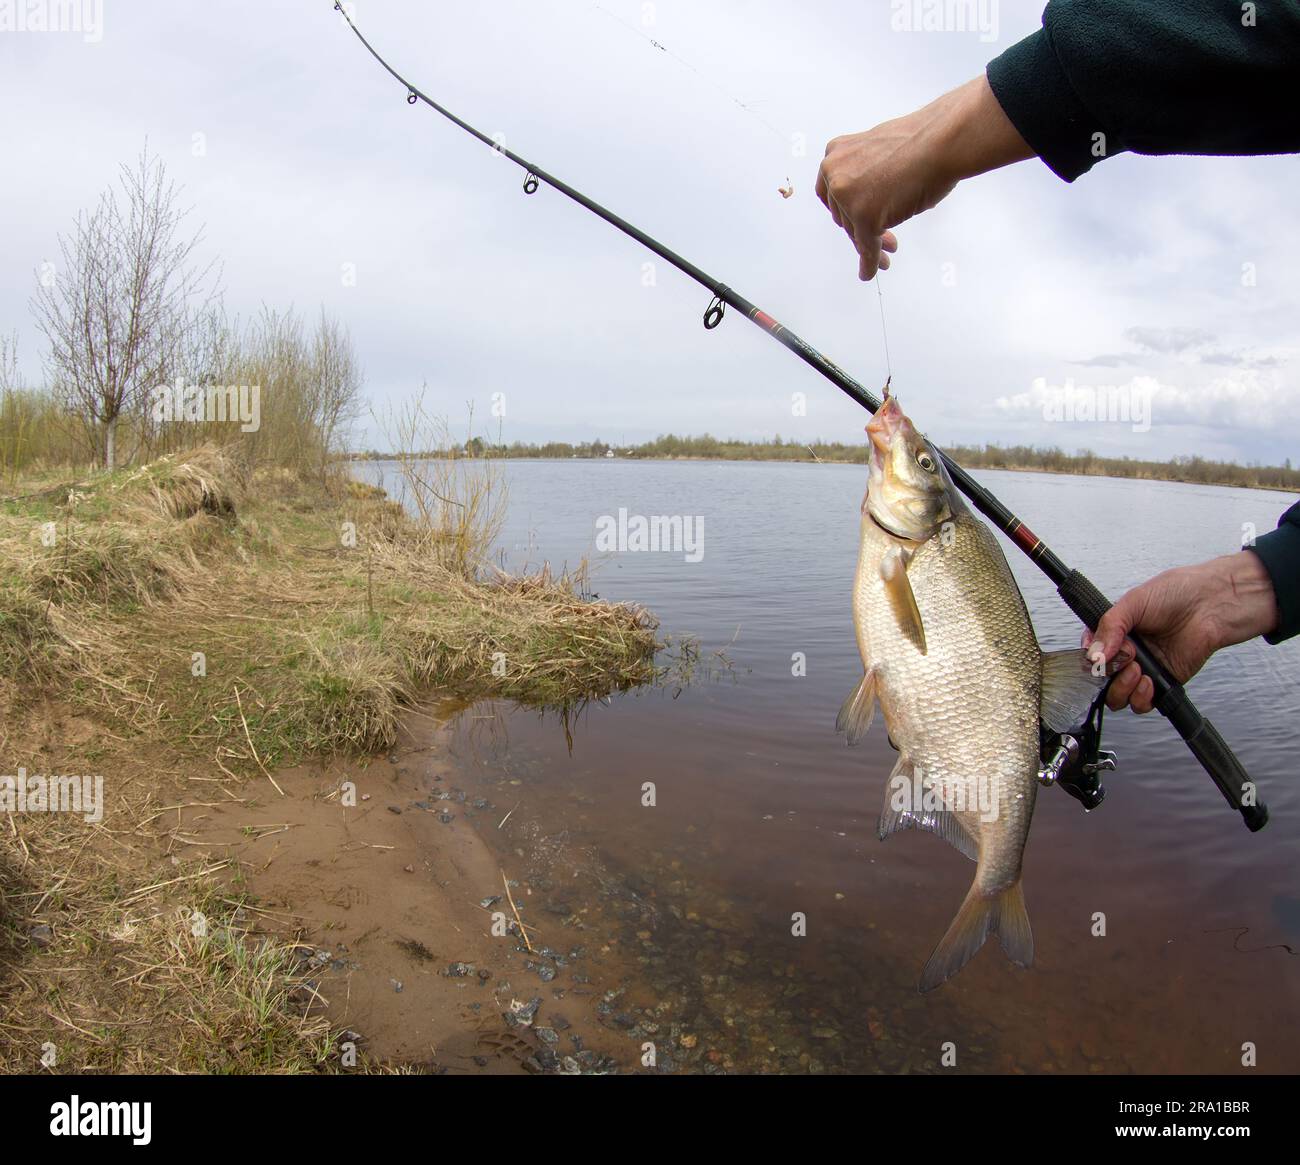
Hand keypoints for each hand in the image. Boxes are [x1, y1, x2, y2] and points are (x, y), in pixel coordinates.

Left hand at [816, 74, 1032, 279]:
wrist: (943, 140)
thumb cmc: (923, 141)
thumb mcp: (878, 153)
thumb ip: (864, 173)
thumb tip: (865, 198)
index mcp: (836, 153)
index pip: (831, 194)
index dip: (845, 212)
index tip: (854, 224)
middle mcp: (834, 173)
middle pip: (842, 214)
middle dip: (862, 229)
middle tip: (886, 240)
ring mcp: (847, 195)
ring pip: (854, 231)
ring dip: (870, 246)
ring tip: (886, 255)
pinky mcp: (865, 216)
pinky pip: (866, 246)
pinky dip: (869, 261)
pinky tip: (870, 271)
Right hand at [1083, 552, 1279, 713]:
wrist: (1212, 603)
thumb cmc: (1176, 594)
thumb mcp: (1133, 602)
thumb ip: (1109, 627)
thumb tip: (1094, 656)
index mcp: (1113, 633)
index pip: (1089, 655)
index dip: (1090, 659)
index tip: (1100, 655)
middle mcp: (1125, 653)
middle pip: (1099, 680)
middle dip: (1108, 673)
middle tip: (1128, 656)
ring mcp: (1143, 669)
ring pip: (1117, 696)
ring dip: (1122, 688)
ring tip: (1138, 670)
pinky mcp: (1162, 683)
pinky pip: (1142, 703)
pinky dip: (1140, 698)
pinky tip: (1149, 681)